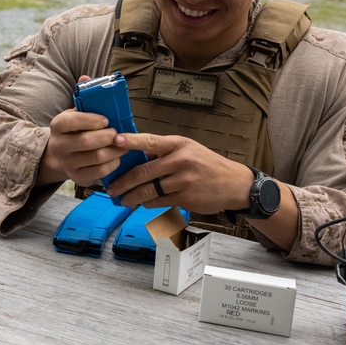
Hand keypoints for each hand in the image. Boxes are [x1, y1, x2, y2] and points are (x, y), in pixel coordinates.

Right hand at [36, 108, 126, 186]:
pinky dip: (113, 163)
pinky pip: (100, 171)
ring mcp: (67, 163)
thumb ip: (87, 111)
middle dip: (107, 136)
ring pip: (97, 157)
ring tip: (121, 145)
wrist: (59, 156)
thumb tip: (110, 108)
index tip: (106, 121)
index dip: (93, 120)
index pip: (72, 121)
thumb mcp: (74, 117)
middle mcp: (59, 146)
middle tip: (116, 134)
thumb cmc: (74, 132)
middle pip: (87, 141)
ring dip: (115, 150)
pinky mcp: (77, 177)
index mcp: (57, 126)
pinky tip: (116, 157)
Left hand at [106, 132, 252, 213]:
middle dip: (123, 182)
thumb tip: (136, 155)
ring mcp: (183, 181)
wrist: (234, 184)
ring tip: (122, 199)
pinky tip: (142, 203)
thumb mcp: (188, 149)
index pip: (151, 141)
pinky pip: (159, 201)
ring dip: (132, 197)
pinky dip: (147, 203)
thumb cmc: (207, 164)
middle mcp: (181, 161)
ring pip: (149, 190)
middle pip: (144, 172)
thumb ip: (163, 152)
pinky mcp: (186, 198)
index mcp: (179, 145)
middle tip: (111, 187)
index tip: (116, 141)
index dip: (132, 141)